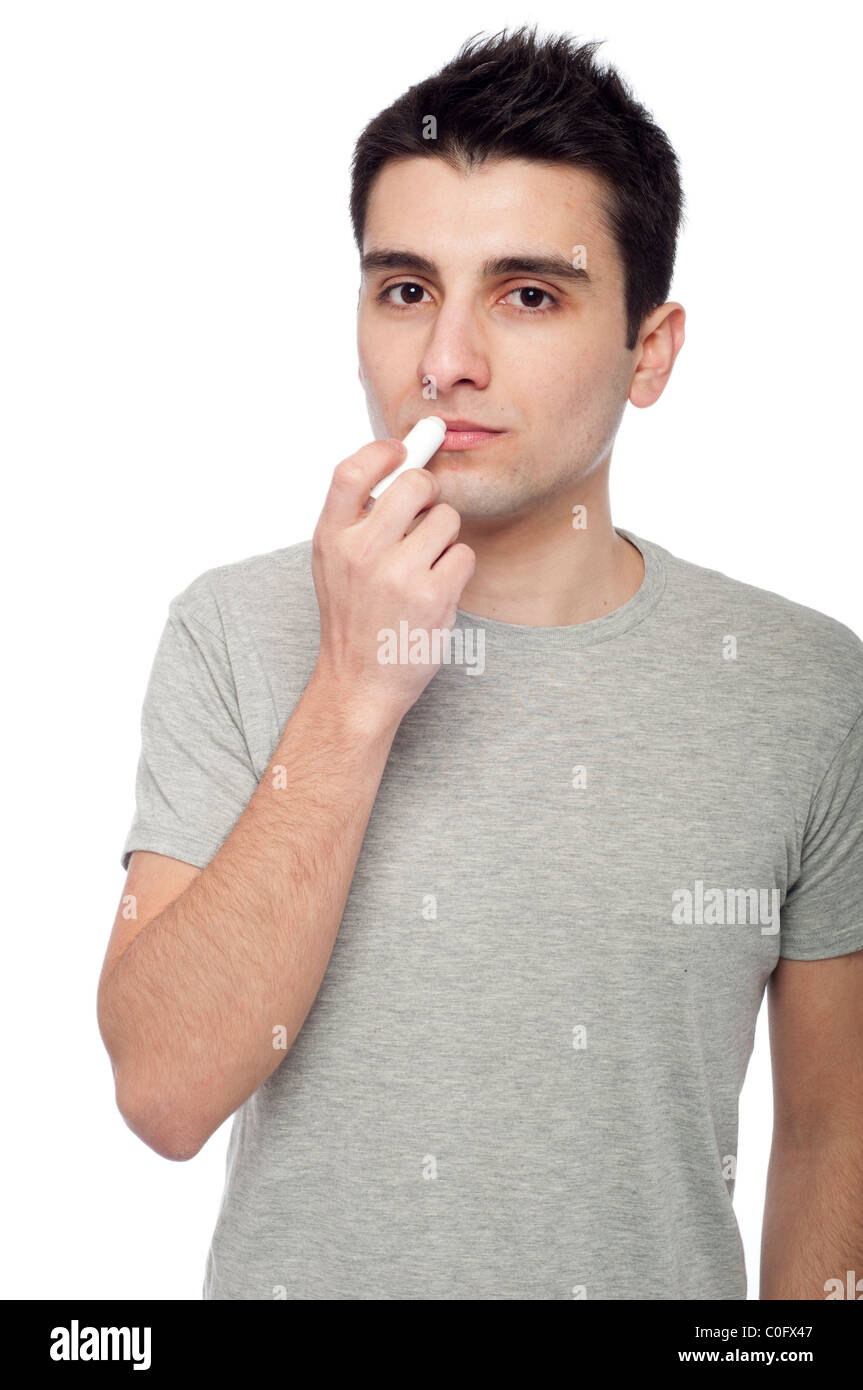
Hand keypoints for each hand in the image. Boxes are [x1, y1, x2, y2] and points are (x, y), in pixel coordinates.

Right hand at [311, 438, 475, 724]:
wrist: (358, 683)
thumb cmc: (352, 619)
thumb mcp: (333, 563)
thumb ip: (357, 517)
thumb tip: (400, 463)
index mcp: (331, 538)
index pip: (352, 472)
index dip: (383, 452)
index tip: (401, 451)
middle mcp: (361, 553)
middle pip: (415, 484)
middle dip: (430, 492)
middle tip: (426, 512)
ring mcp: (398, 575)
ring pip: (447, 519)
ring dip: (445, 537)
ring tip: (424, 566)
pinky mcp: (432, 597)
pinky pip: (463, 554)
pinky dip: (456, 568)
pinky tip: (436, 590)